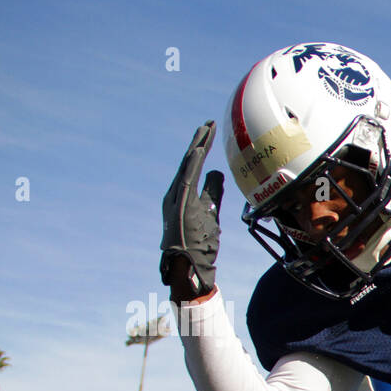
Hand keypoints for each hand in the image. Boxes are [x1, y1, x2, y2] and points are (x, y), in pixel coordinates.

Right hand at [161, 122, 224, 300]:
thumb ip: (212, 191)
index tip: (211, 132)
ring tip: (207, 130)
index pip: (194, 166)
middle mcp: (175, 193)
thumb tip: (216, 171)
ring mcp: (175, 199)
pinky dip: (192, 164)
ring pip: (187, 168)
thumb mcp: (210, 212)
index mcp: (181, 194)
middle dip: (200, 141)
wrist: (186, 266)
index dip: (202, 147)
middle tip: (210, 124)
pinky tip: (200, 150)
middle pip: (189, 162)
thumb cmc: (198, 242)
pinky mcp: (179, 206)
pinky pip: (186, 180)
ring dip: (197, 147)